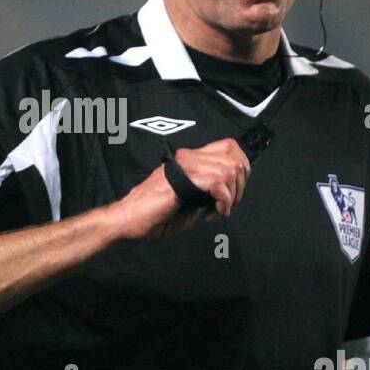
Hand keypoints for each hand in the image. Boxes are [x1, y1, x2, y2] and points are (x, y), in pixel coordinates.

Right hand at [109, 138, 250, 240]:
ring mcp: (184, 167)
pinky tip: (212, 214)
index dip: (241, 167)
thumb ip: (206, 192)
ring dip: (230, 196)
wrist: (128, 222)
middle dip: (239, 186)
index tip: (234, 192)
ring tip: (217, 211)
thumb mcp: (189, 201)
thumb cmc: (152, 216)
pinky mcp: (181, 180)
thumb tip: (225, 194)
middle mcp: (187, 159)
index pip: (228, 147)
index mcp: (189, 160)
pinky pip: (217, 182)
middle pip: (233, 156)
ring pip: (227, 170)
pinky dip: (222, 201)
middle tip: (226, 205)